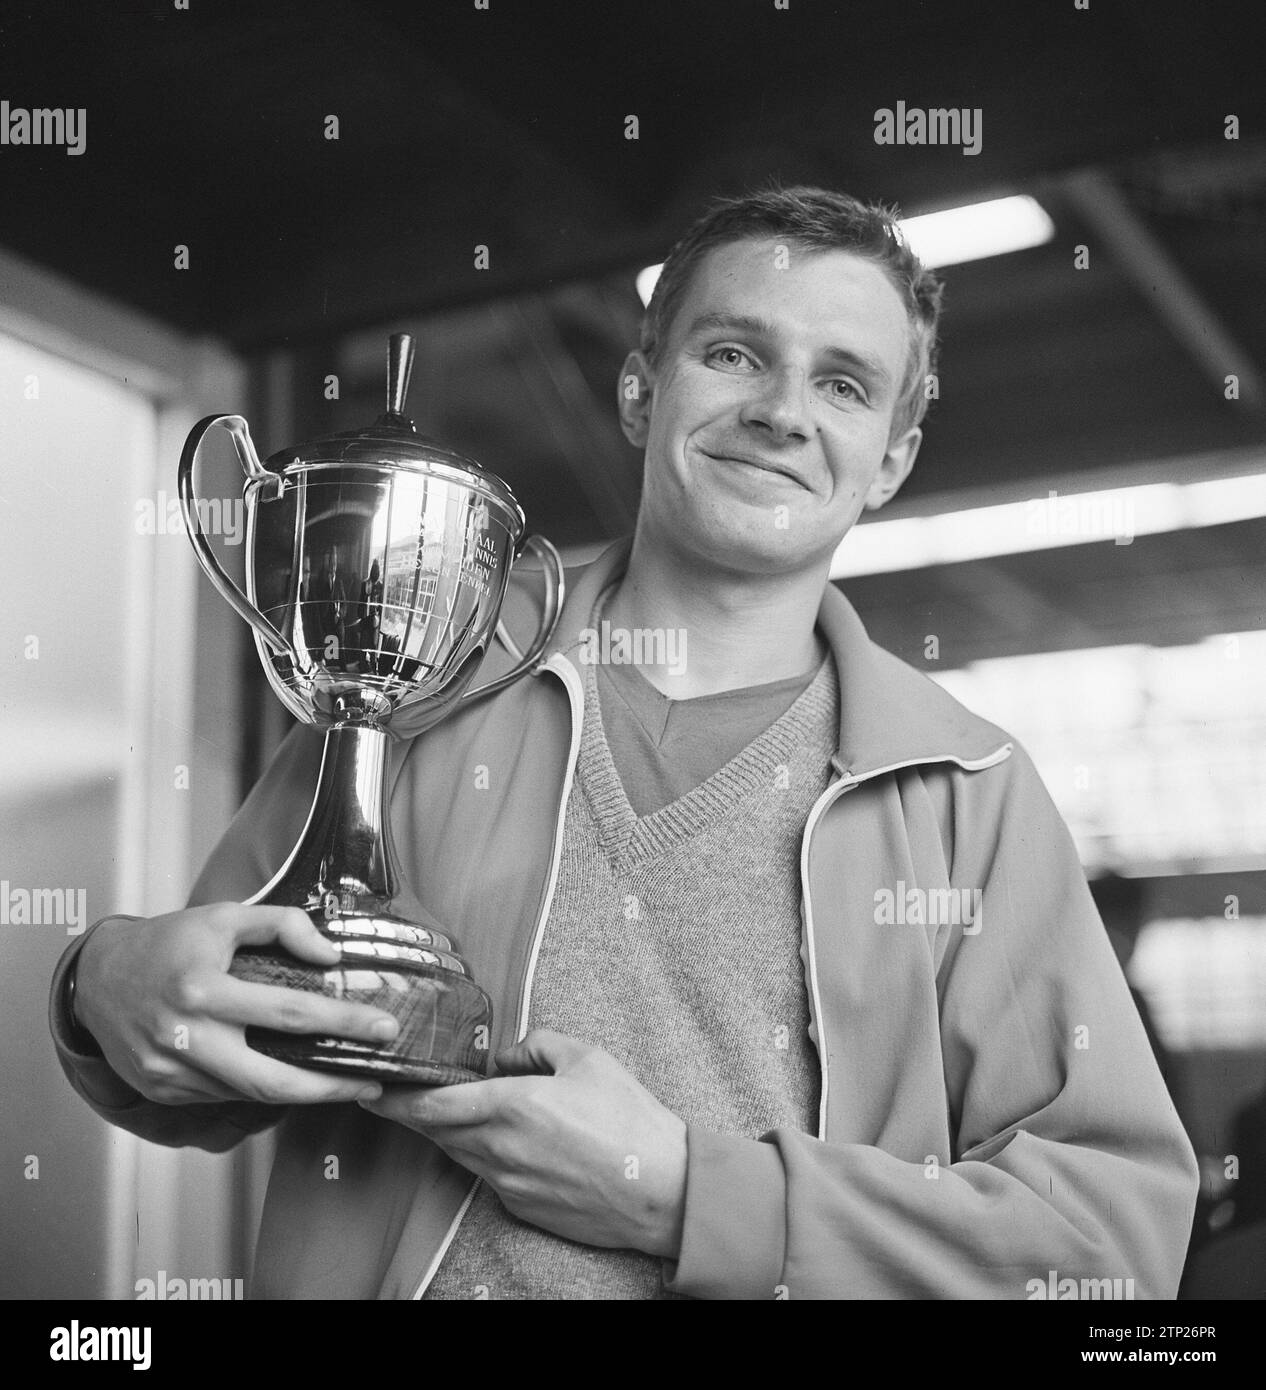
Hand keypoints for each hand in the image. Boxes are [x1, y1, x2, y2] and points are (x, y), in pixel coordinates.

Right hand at [73, 904, 397, 1106]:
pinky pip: (223, 1097)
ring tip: (342, 1082)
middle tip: (374, 1084)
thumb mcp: (225, 916)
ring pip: (249, 1095)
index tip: (383, 1028)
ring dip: (300, 1094)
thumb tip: (330, 956)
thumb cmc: (167, 943)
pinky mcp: (163, 1090)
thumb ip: (283, 926)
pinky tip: (288, 1080)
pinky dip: (259, 1091)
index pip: (290, 1013)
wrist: (97, 978)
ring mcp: (172, 1071)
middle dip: (331, 1087)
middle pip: (272, 1080)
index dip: (343, 1024)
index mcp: (204, 990)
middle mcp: (186, 1037)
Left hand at [360, 1030, 687, 1257]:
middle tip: (394, 1093)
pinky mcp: (521, 1206)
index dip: (395, 1098)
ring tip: (440, 1110)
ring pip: (458, 1153)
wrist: (662, 1190)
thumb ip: (537, 1045)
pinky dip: (478, 1153)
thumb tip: (506, 1053)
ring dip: (444, 1132)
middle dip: (412, 1112)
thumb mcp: (588, 1058)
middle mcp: (500, 1149)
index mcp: (513, 1105)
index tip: (371, 1088)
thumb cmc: (630, 1119)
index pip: (432, 1105)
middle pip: (435, 1132)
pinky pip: (485, 1174)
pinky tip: (495, 1139)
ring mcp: (507, 1183)